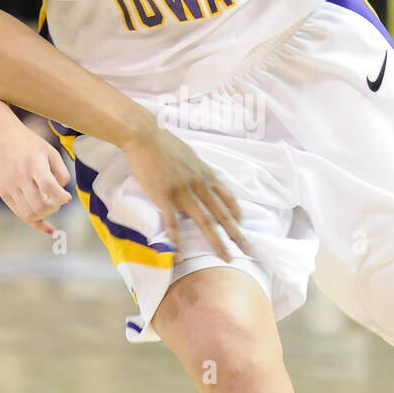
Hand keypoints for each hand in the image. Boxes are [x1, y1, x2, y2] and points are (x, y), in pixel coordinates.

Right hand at [0, 120, 71, 234]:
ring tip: (49, 204)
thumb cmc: (30, 144)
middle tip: (57, 200)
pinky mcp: (4, 194)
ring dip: (44, 215)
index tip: (66, 197)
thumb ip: (61, 174)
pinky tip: (48, 227)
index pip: (48, 186)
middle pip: (39, 206)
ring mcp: (9, 187)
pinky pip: (20, 214)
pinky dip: (35, 222)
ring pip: (29, 215)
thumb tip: (64, 198)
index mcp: (34, 164)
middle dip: (53, 208)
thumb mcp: (50, 152)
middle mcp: (20, 177)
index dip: (61, 196)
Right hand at [123, 120, 249, 260]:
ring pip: (204, 221)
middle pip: (221, 214)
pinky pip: (172, 221)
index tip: (242, 223)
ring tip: (226, 257)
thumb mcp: (188, 155)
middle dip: (237, 234)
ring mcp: (183, 191)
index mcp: (204, 174)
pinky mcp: (164, 196)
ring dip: (217, 241)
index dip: (236, 212)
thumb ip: (196, 170)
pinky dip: (177, 238)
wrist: (144, 136)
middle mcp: (199, 185)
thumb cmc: (163, 143)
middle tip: (249, 250)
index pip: (226, 197)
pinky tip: (179, 252)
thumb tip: (199, 178)